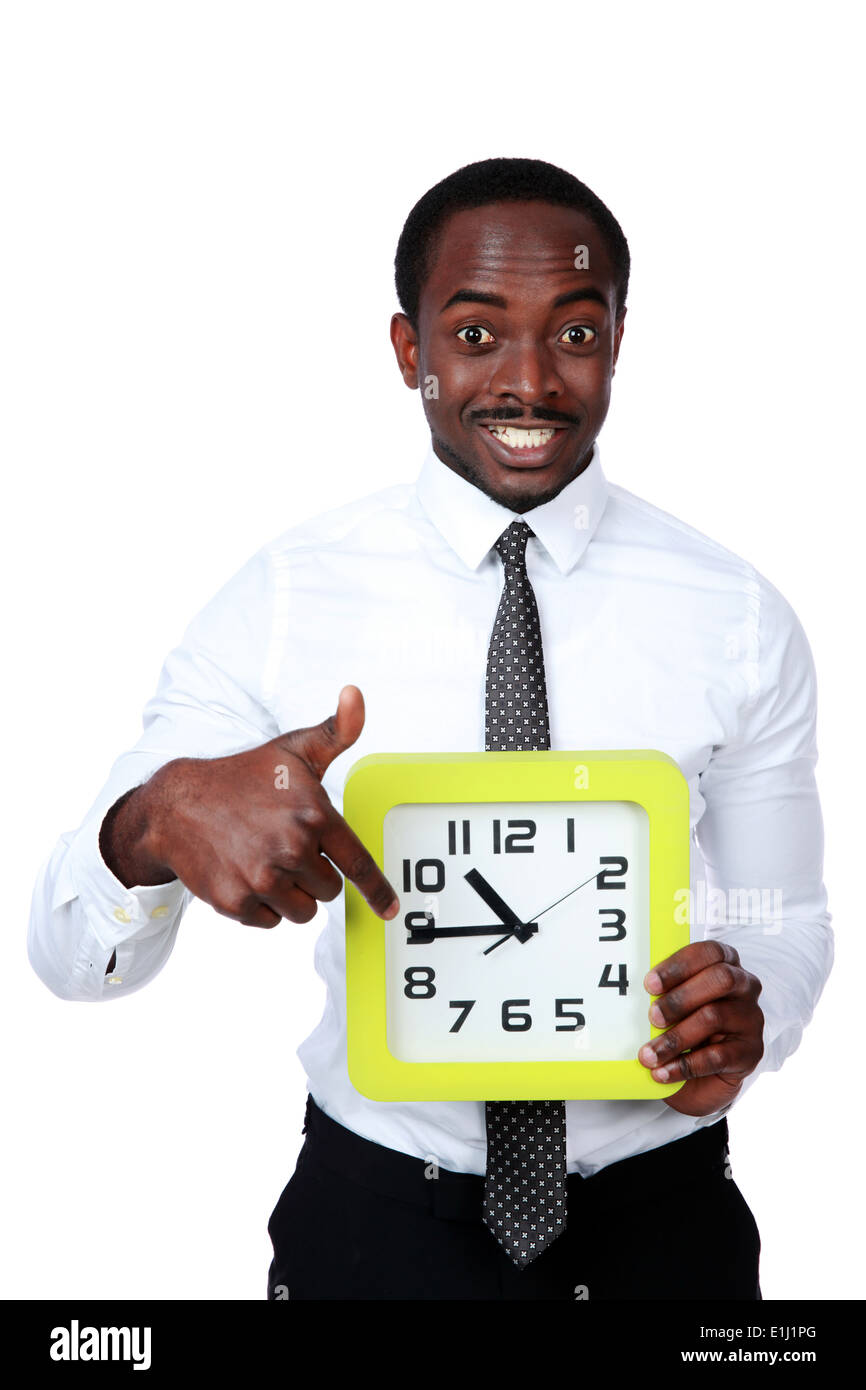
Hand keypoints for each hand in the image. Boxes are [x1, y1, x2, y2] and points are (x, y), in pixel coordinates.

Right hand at [105, 684, 399, 928]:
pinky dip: (262, 905)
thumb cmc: (244, 777)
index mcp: (313, 814)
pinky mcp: (237, 901)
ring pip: (303, 910)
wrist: (178, 804)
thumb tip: (355, 694)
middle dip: (313, 872)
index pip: (356, 862)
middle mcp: (291, 848)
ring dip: (291, 893)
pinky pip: (271, 921)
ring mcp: (263, 878)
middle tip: (286, 846)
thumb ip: (336, 731)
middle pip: (329, 889)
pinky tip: (245, 873)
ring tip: (266, 859)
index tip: (390, 907)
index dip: (377, 889)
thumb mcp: (294, 750)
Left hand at [638, 941, 763, 1115]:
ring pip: (714, 1018)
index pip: (709, 952)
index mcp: (726, 963)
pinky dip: (684, 1065)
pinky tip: (663, 1072)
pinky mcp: (751, 1051)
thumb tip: (629, 994)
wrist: (705, 1075)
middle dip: (680, 998)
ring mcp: (751, 1018)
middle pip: (720, 979)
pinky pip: (717, 1057)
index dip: (679, 966)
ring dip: (675, 1038)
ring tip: (649, 1054)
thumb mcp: (677, 1003)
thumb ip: (664, 992)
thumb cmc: (686, 1024)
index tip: (649, 984)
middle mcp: (745, 986)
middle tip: (652, 1018)